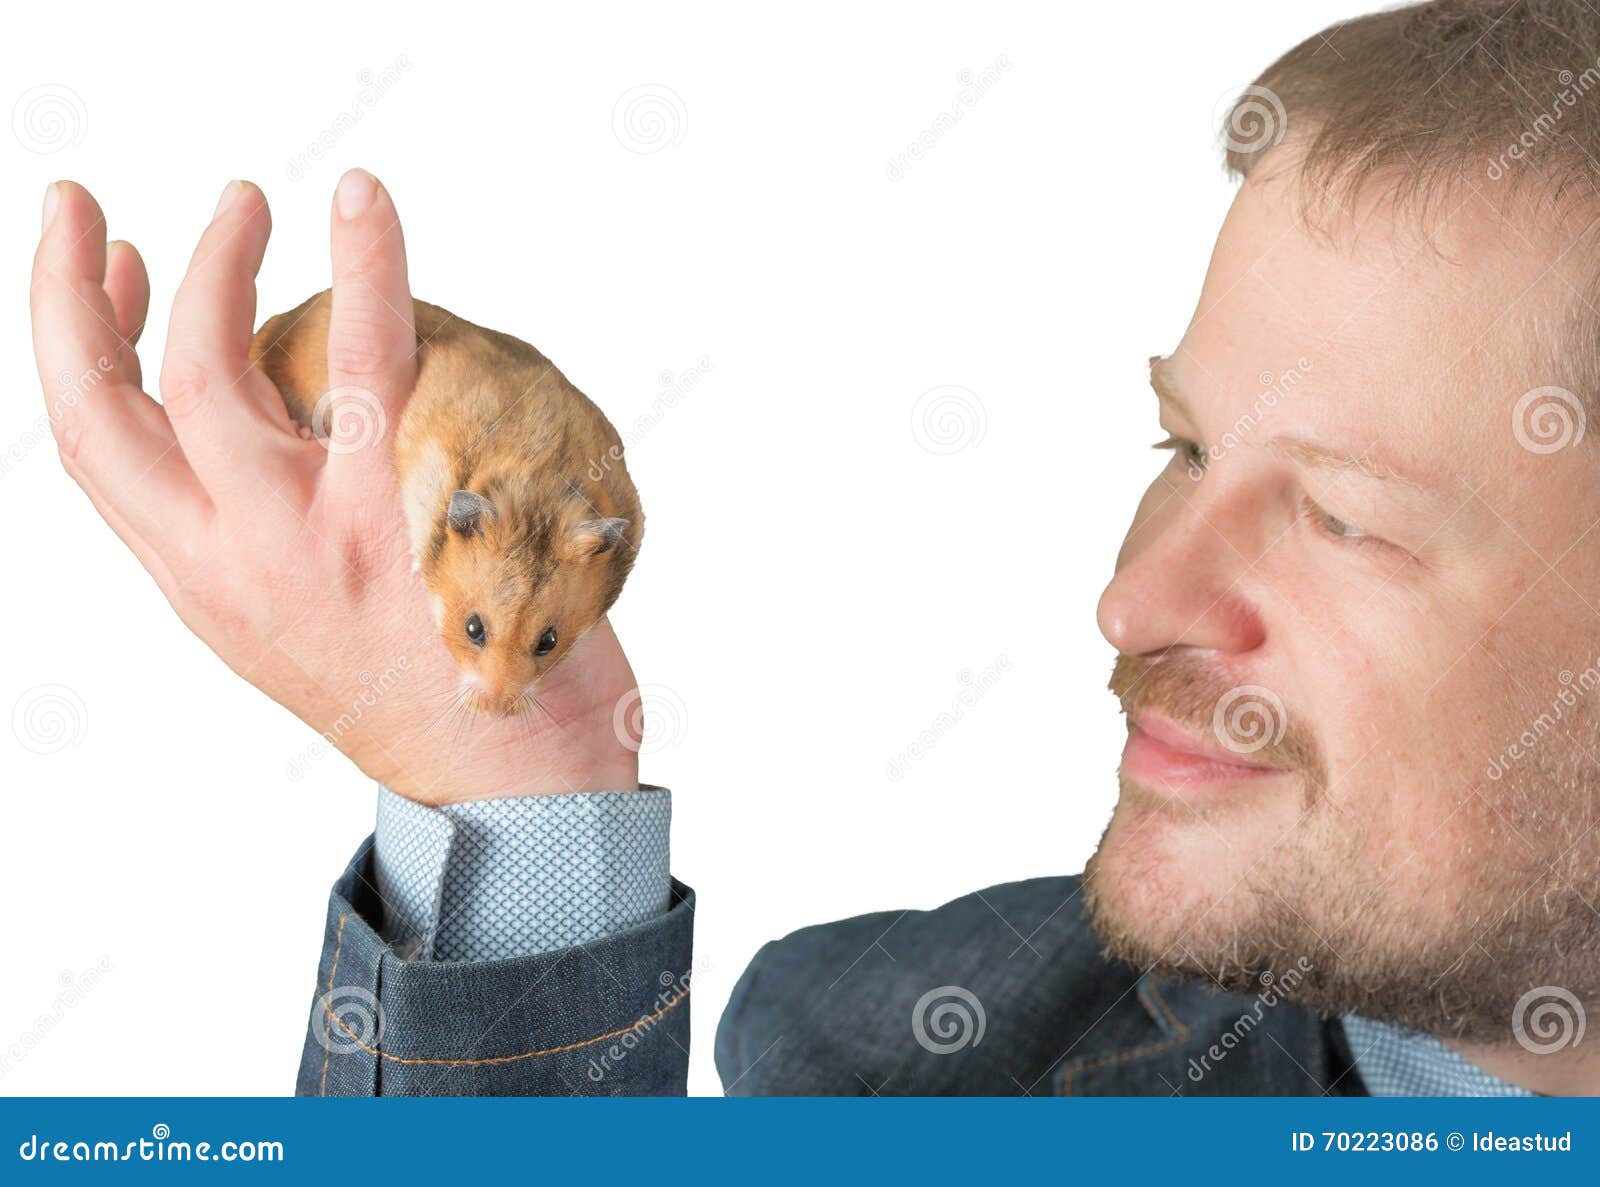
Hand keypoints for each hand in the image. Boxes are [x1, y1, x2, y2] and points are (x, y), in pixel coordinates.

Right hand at [29, 170, 640, 803]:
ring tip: (247, 200)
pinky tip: (360, 200)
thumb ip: (260, 544)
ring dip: (217, 264)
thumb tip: (267, 439)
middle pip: (107, 402)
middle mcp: (237, 559)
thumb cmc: (428, 700)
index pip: (93, 452)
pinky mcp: (406, 505)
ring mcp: (317, 530)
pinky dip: (366, 262)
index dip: (72, 346)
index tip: (106, 275)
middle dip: (74, 290)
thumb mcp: (303, 633)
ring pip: (218, 366)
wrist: (520, 790)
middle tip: (98, 206)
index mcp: (205, 587)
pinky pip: (372, 356)